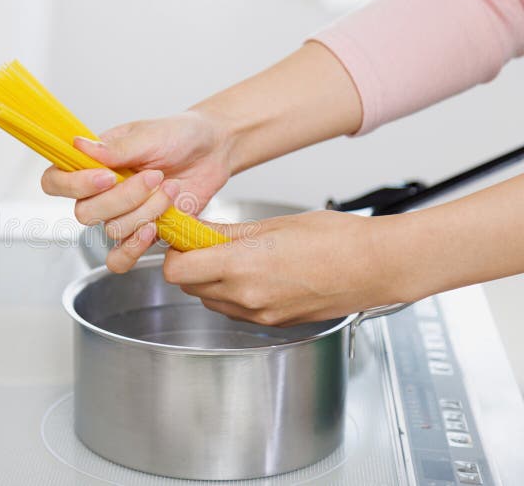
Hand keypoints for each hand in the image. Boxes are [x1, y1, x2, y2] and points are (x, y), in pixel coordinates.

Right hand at [41, 110, 232, 271]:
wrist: (212, 151)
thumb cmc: (178, 135)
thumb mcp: (149, 134)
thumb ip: (116, 148)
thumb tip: (77, 146)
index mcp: (92, 162)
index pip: (55, 181)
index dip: (74, 185)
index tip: (107, 177)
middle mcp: (99, 192)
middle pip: (85, 212)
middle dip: (123, 198)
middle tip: (154, 176)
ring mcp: (119, 215)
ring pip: (111, 230)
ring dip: (145, 211)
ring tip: (170, 188)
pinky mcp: (140, 233)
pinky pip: (121, 257)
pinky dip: (136, 247)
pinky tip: (155, 227)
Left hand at [163, 210, 409, 325]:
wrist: (376, 267)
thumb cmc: (336, 240)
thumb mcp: (273, 225)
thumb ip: (229, 232)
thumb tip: (198, 230)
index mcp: (242, 267)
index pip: (176, 271)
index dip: (174, 253)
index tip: (183, 238)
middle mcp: (246, 298)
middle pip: (189, 287)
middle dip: (191, 264)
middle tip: (207, 243)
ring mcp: (260, 315)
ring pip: (211, 300)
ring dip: (211, 280)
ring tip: (236, 257)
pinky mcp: (274, 324)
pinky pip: (236, 310)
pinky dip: (234, 293)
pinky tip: (256, 273)